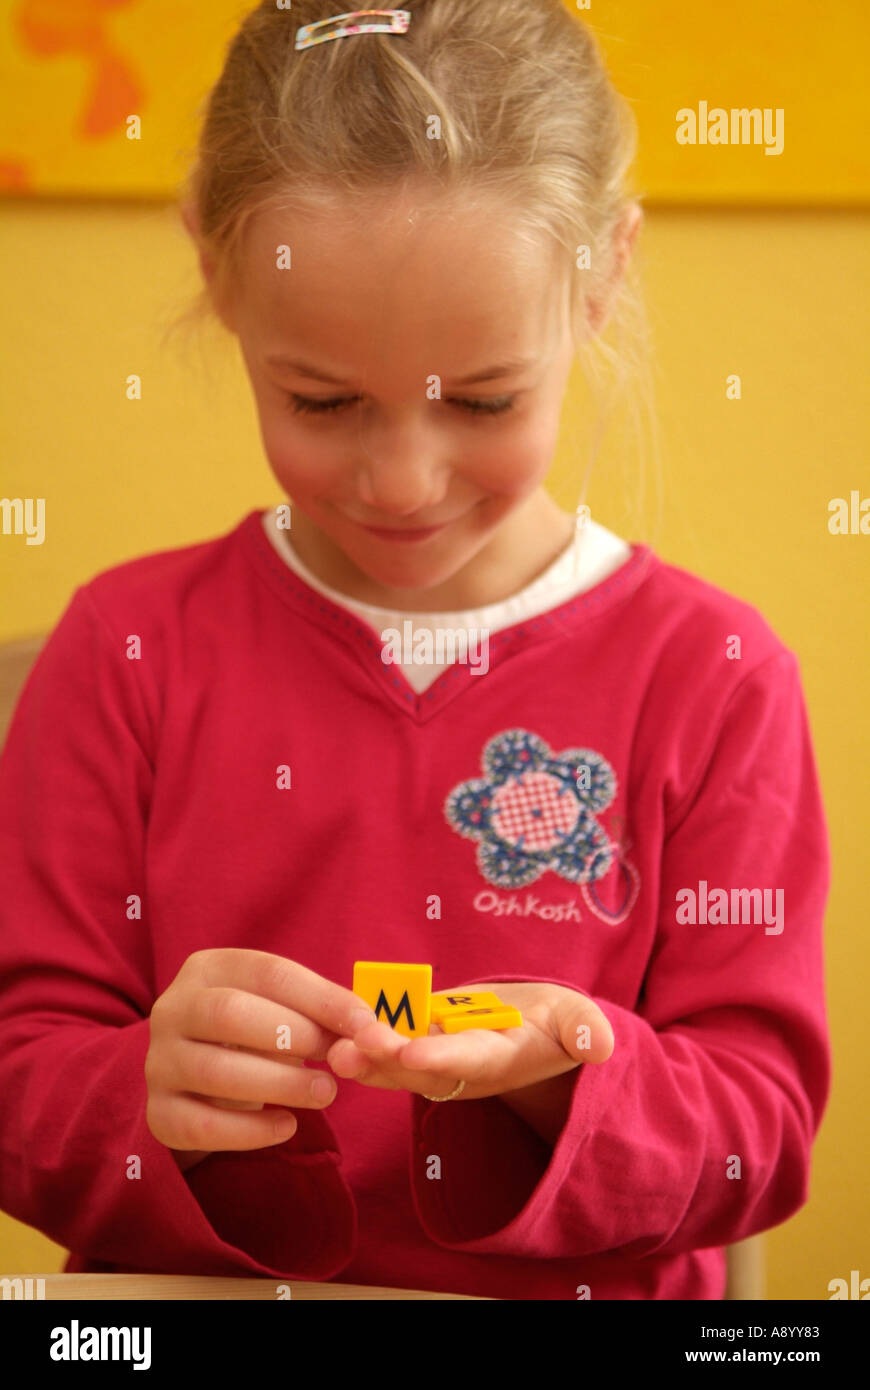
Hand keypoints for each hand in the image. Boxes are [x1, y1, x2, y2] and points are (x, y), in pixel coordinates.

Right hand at [145, 949, 376, 1165]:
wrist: (198, 1082)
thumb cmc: (253, 1035)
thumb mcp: (281, 1011)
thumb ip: (319, 1015)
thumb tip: (368, 1031)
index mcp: (207, 968)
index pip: (267, 972)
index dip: (321, 997)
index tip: (364, 1025)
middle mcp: (173, 1008)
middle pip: (229, 1014)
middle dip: (291, 1036)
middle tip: (337, 1060)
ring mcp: (159, 1062)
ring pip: (214, 1070)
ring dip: (278, 1084)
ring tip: (324, 1093)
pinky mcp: (158, 1113)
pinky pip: (200, 1124)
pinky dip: (248, 1130)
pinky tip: (287, 1126)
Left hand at [325, 981, 613, 1101]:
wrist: (534, 1029)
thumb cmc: (558, 1024)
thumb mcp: (578, 1022)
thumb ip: (586, 1032)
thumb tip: (605, 1044)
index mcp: (498, 1059)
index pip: (466, 1060)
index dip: (439, 1057)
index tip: (411, 1055)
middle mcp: (459, 1066)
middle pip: (418, 1068)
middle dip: (385, 1061)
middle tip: (352, 1049)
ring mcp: (434, 1055)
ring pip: (392, 1060)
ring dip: (362, 1056)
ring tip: (334, 1046)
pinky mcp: (415, 1038)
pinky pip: (383, 1037)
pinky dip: (357, 1031)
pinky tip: (329, 1019)